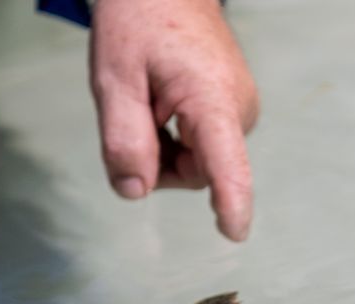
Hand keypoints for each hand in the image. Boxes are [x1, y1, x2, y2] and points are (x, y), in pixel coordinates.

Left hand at [89, 0, 257, 240]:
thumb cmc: (139, 21)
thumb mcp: (113, 79)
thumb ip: (123, 140)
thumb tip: (135, 192)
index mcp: (211, 97)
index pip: (226, 161)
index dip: (229, 201)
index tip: (234, 231)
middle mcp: (238, 108)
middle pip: (196, 174)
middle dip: (158, 162)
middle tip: (134, 113)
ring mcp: (241, 110)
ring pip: (197, 165)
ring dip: (163, 149)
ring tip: (149, 101)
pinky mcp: (236, 111)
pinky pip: (202, 149)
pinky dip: (174, 139)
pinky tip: (161, 105)